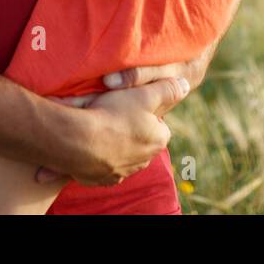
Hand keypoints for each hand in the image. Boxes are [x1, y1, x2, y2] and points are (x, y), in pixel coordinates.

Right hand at [32, 77, 188, 186]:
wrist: (77, 141)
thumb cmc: (113, 114)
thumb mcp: (144, 94)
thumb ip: (167, 89)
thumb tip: (187, 84)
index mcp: (157, 140)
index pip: (159, 125)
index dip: (146, 112)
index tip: (131, 104)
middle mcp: (144, 161)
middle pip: (141, 141)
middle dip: (131, 130)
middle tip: (113, 113)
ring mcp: (122, 173)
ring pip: (123, 155)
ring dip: (115, 144)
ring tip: (98, 127)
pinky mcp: (102, 180)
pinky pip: (104, 166)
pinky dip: (99, 157)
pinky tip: (88, 143)